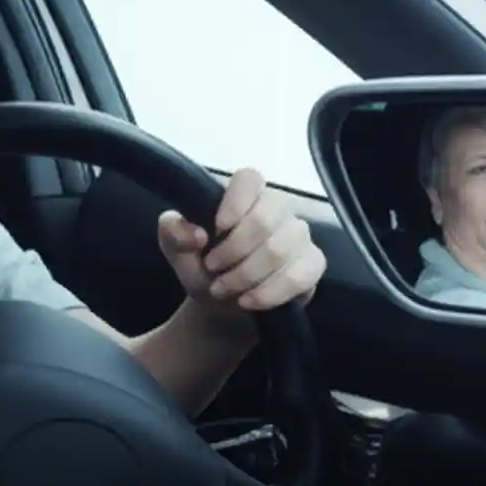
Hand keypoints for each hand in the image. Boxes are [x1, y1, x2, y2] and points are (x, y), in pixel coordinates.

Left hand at [156, 167, 324, 316]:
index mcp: (245, 194)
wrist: (223, 308)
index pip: (249, 178)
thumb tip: (195, 234)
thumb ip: (173, 232)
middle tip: (213, 268)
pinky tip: (248, 301)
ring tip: (223, 289)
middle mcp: (277, 208)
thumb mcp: (177, 250)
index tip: (215, 229)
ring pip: (279, 249)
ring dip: (245, 275)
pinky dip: (268, 293)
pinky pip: (298, 276)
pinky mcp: (313, 264)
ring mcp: (299, 234)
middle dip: (232, 251)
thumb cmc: (204, 267)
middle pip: (264, 219)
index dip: (234, 203)